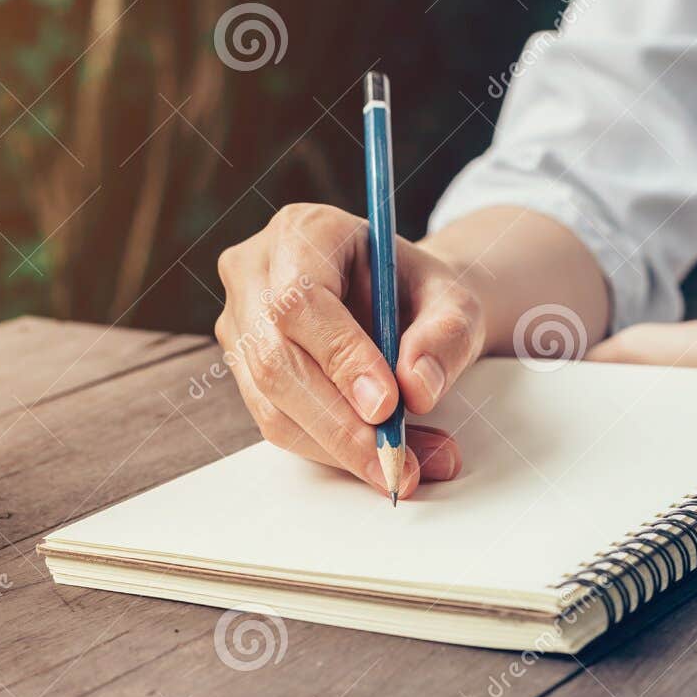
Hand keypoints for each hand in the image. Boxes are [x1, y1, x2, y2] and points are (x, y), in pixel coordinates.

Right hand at [215, 204, 483, 497]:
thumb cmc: (422, 294)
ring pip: (272, 403)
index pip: (301, 299)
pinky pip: (278, 423)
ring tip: (407, 466)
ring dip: (340, 448)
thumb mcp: (456, 302)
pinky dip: (331, 452)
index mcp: (304, 230)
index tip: (388, 406)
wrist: (403, 303)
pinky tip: (378, 460)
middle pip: (276, 359)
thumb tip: (418, 388)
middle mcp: (256, 271)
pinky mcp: (244, 369)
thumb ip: (446, 336)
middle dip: (340, 423)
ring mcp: (240, 322)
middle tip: (397, 460)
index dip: (341, 357)